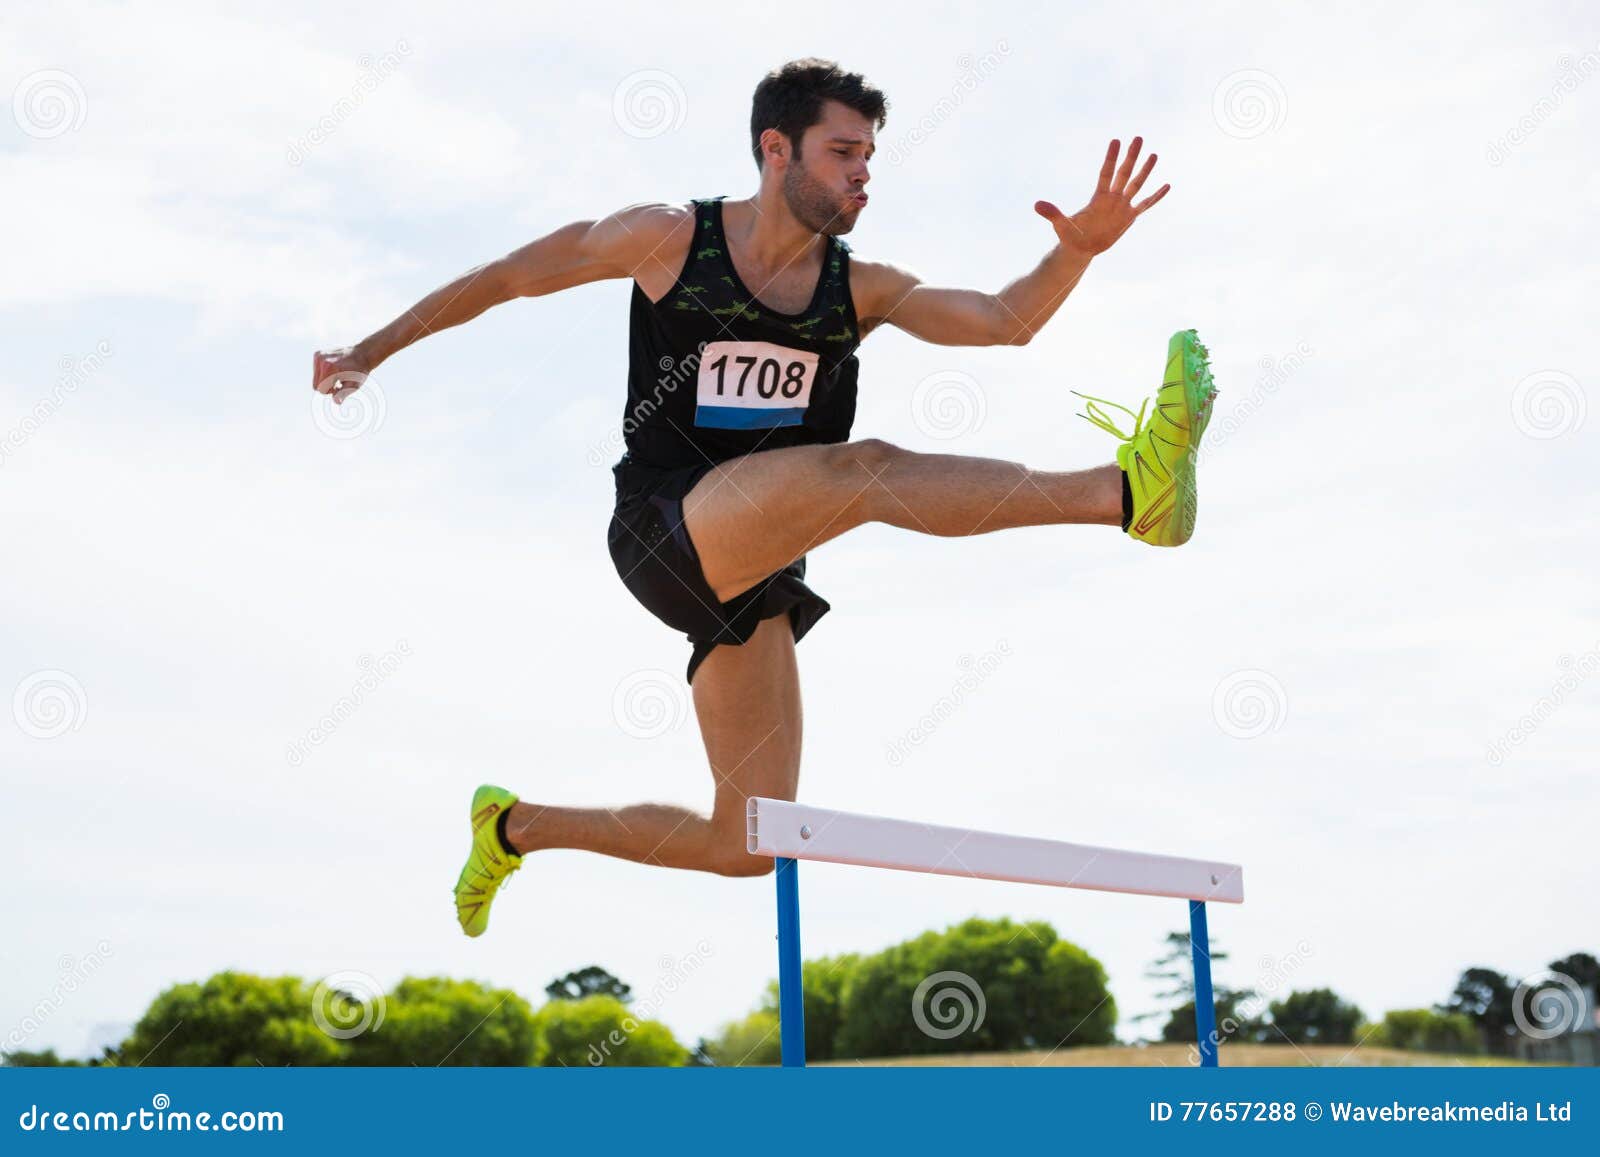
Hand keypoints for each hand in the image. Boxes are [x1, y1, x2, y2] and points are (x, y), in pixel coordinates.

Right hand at [312, 344, 373, 404]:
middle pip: (316, 385)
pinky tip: (335, 370)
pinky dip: (324, 373)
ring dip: (325, 380)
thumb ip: (343, 393)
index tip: (340, 386)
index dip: (330, 391)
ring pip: (315, 379)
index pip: (321, 389)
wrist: (362, 355)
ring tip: (338, 375)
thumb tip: (337, 402)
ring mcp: (318, 355)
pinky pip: (316, 371)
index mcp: (328, 367)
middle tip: (339, 382)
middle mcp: (321, 359)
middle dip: (327, 387)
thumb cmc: (358, 372)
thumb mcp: (353, 385)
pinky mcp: (317, 354)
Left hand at [1035, 137, 1169, 256]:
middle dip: (1131, 156)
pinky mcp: (1129, 217)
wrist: (1081, 249)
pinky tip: (1166, 185)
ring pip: (1136, 184)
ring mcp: (1122, 206)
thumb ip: (1052, 213)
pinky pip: (1145, 205)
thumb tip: (1036, 205)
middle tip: (1138, 138)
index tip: (1116, 140)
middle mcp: (1112, 198)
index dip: (1110, 157)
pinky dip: (1155, 196)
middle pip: (1124, 173)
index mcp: (1098, 197)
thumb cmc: (1069, 235)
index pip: (1106, 172)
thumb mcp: (1060, 224)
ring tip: (1153, 154)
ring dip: (1145, 171)